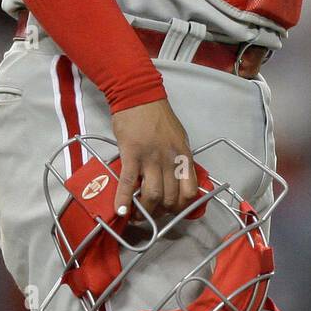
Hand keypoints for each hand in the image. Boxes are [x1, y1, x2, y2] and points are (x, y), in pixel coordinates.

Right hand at [111, 97, 198, 220]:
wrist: (139, 96)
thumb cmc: (157, 116)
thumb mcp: (178, 137)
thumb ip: (179, 158)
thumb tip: (178, 179)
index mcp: (184, 154)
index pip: (190, 190)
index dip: (181, 205)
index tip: (172, 209)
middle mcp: (170, 159)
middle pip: (170, 197)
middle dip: (161, 211)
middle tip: (152, 213)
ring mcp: (151, 158)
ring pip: (152, 195)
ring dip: (145, 211)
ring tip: (137, 214)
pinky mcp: (132, 155)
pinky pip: (129, 183)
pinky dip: (124, 200)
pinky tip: (121, 211)